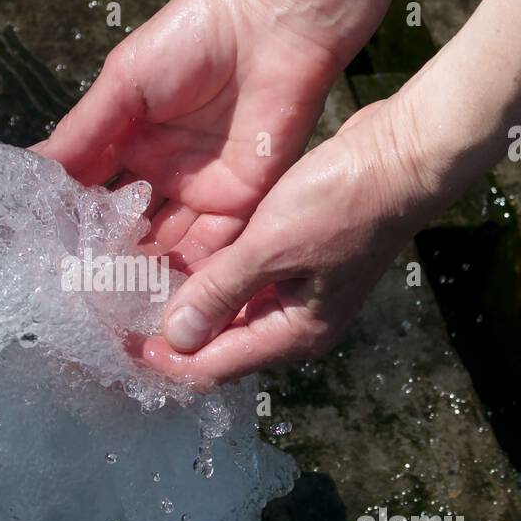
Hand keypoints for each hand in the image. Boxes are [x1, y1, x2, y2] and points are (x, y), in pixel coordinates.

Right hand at [35, 0, 356, 269]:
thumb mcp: (124, 82)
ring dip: (140, 276)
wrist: (277, 23)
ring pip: (164, 247)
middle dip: (103, 261)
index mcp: (128, 142)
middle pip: (126, 230)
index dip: (67, 224)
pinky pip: (209, 250)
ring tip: (107, 311)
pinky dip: (185, 276)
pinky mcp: (240, 205)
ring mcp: (200, 192)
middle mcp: (161, 174)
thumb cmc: (194, 37)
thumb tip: (31, 174)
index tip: (39, 259)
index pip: (89, 194)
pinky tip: (155, 300)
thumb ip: (83, 133)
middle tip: (71, 299)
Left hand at [132, 95, 448, 386]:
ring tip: (134, 286)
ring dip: (187, 300)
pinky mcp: (297, 258)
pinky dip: (209, 273)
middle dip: (171, 333)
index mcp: (293, 334)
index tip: (118, 343)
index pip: (214, 366)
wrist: (403, 155)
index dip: (165, 359)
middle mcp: (294, 321)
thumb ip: (220, 291)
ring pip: (227, 308)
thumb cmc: (344, 202)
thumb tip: (176, 337)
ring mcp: (297, 290)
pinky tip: (174, 256)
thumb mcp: (271, 247)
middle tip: (116, 314)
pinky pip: (241, 277)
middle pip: (218, 344)